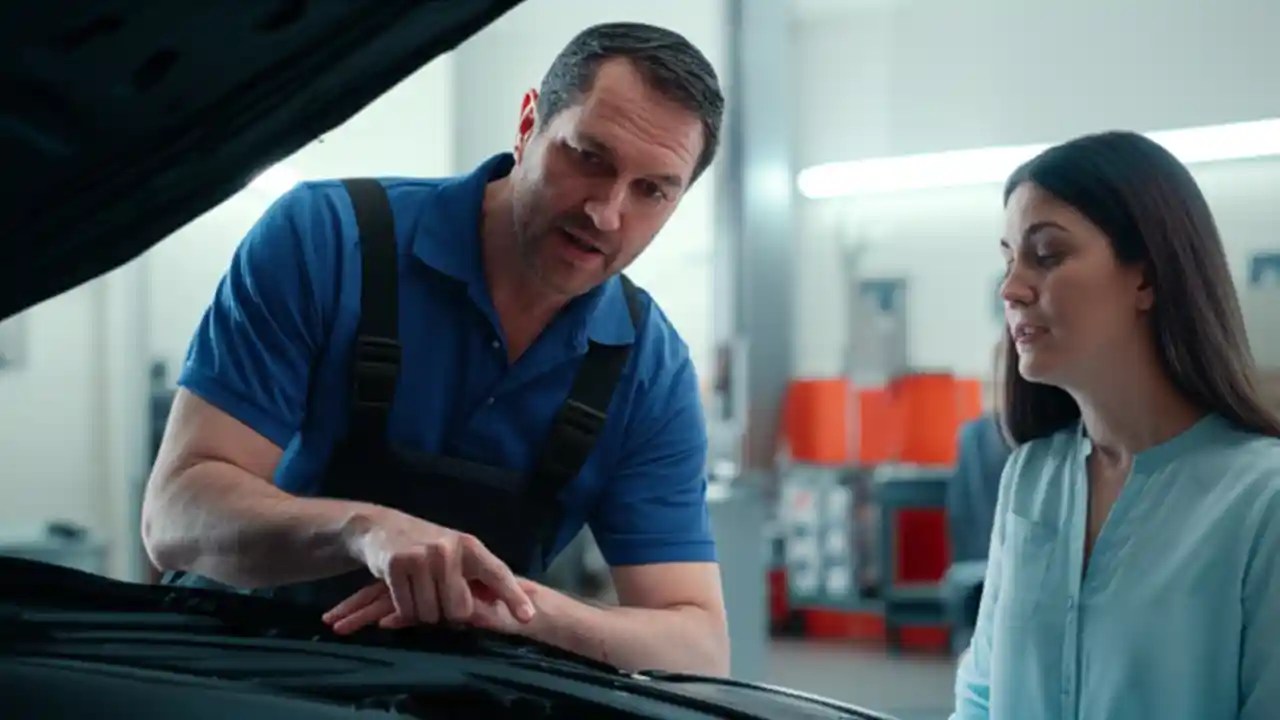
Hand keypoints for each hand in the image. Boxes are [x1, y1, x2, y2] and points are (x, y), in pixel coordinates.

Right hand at [338, 507, 534, 628]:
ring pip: (431, 614)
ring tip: (419, 592)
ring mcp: (422, 556)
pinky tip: (402, 591)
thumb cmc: (428, 546)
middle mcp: (448, 549)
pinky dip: (404, 610)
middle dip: (449, 614)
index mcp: (470, 546)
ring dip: (424, 613)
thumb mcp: (457, 553)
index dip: (514, 597)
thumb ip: (480, 578)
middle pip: (460, 610)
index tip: (528, 617)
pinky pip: (406, 610)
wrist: (382, 526)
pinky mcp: (396, 565)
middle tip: (439, 598)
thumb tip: (505, 606)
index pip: (497, 574)